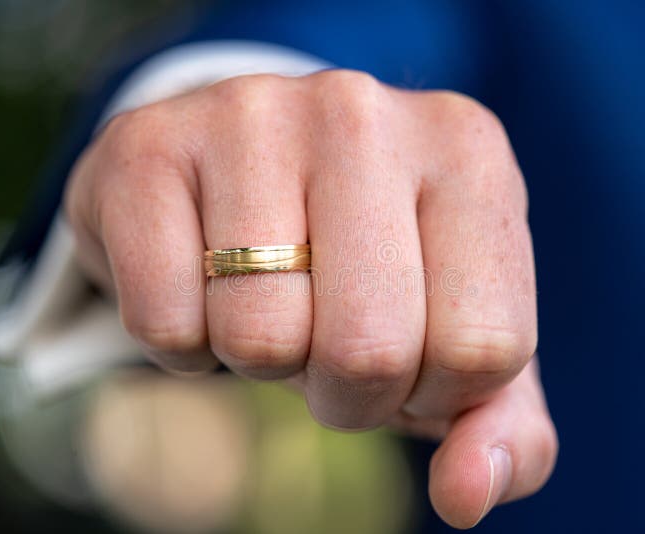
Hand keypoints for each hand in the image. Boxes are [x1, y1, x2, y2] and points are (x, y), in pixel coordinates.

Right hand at [65, 70, 557, 528]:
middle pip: (369, 349)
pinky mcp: (146, 145)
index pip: (481, 349)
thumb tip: (467, 496)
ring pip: (261, 338)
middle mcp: (362, 111)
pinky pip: (163, 321)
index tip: (404, 347)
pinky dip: (182, 342)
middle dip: (343, 386)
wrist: (245, 174)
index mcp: (467, 151)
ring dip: (261, 359)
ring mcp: (247, 113)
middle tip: (324, 334)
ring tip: (264, 297)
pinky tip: (198, 282)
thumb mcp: (453, 334)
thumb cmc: (365, 266)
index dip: (432, 389)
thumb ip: (498, 426)